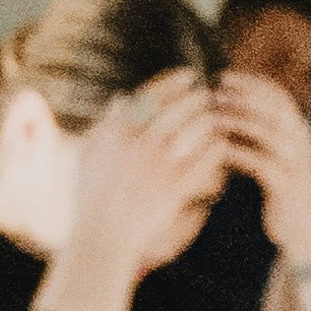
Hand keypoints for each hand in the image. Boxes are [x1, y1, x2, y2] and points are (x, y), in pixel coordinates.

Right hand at [53, 72, 232, 310]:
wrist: (102, 235)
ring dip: (211, 120)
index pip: (151, 94)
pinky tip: (221, 145)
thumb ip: (105, 122)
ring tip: (219, 118)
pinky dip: (216, 150)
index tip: (190, 75)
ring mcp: (158, 166)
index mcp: (117, 131)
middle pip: (179, 108)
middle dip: (199, 98)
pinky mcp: (175, 189)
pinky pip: (205, 161)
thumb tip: (120, 97)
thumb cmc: (91, 194)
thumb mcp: (89, 153)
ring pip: (196, 131)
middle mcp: (138, 143)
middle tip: (211, 95)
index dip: (174, 81)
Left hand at [211, 67, 310, 270]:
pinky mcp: (285, 186)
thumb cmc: (282, 191)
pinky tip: (216, 151)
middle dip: (242, 96)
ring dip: (236, 121)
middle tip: (214, 93)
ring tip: (211, 117)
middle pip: (273, 107)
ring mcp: (296, 163)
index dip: (252, 83)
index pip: (278, 96)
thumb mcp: (276, 157)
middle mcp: (302, 142)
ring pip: (266, 131)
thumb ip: (261, 135)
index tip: (223, 77)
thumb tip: (229, 110)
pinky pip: (259, 162)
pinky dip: (236, 154)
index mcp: (300, 131)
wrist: (306, 229)